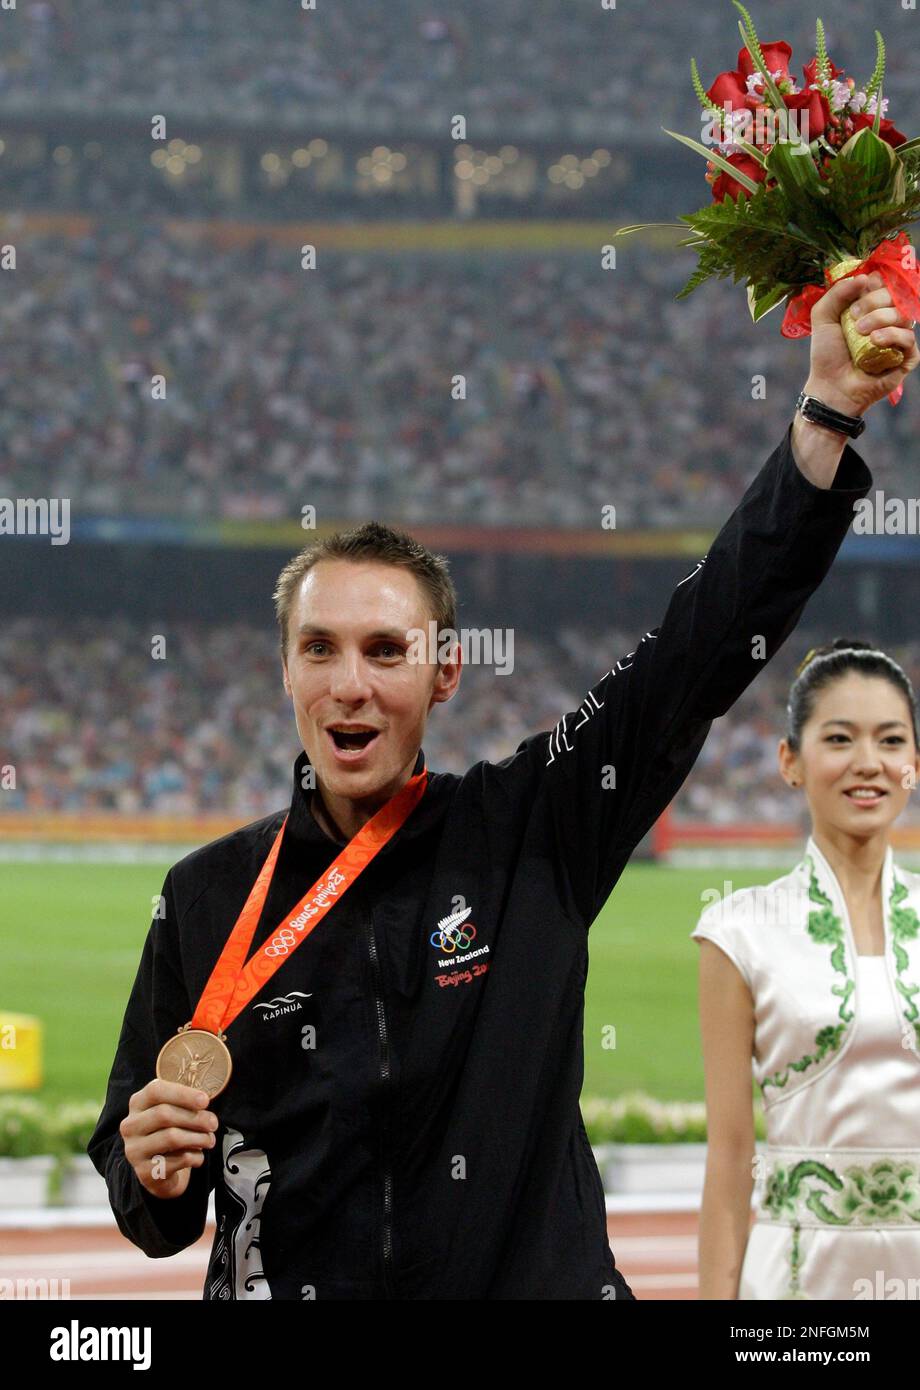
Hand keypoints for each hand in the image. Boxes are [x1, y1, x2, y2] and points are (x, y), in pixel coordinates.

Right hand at [120, 1079, 218, 1198]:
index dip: (182, 1094)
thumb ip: (184, 1103)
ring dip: (198, 1138)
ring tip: (210, 1140)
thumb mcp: (173, 1112)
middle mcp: (130, 1126)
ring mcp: (134, 1150)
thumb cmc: (170, 1133)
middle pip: (164, 1114)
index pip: (155, 1091)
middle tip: (213, 1124)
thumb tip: (203, 1101)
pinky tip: (198, 1156)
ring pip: (171, 1137)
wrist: (160, 1170)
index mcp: (137, 1104)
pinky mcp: (144, 1172)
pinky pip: (177, 1160)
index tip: (205, 1101)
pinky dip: (195, 1157)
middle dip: (195, 1118)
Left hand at [804, 270, 919, 415]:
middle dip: (874, 301)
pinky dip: (893, 336)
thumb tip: (865, 277)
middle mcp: (886, 320)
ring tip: (862, 333)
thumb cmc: (827, 355)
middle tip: (855, 317)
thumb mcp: (823, 317)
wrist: (831, 386)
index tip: (860, 290)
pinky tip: (875, 342)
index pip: (883, 284)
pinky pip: (909, 338)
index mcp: (870, 308)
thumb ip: (837, 292)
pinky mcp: (906, 357)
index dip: (874, 283)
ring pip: (904, 314)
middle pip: (895, 295)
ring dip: (881, 318)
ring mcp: (898, 338)